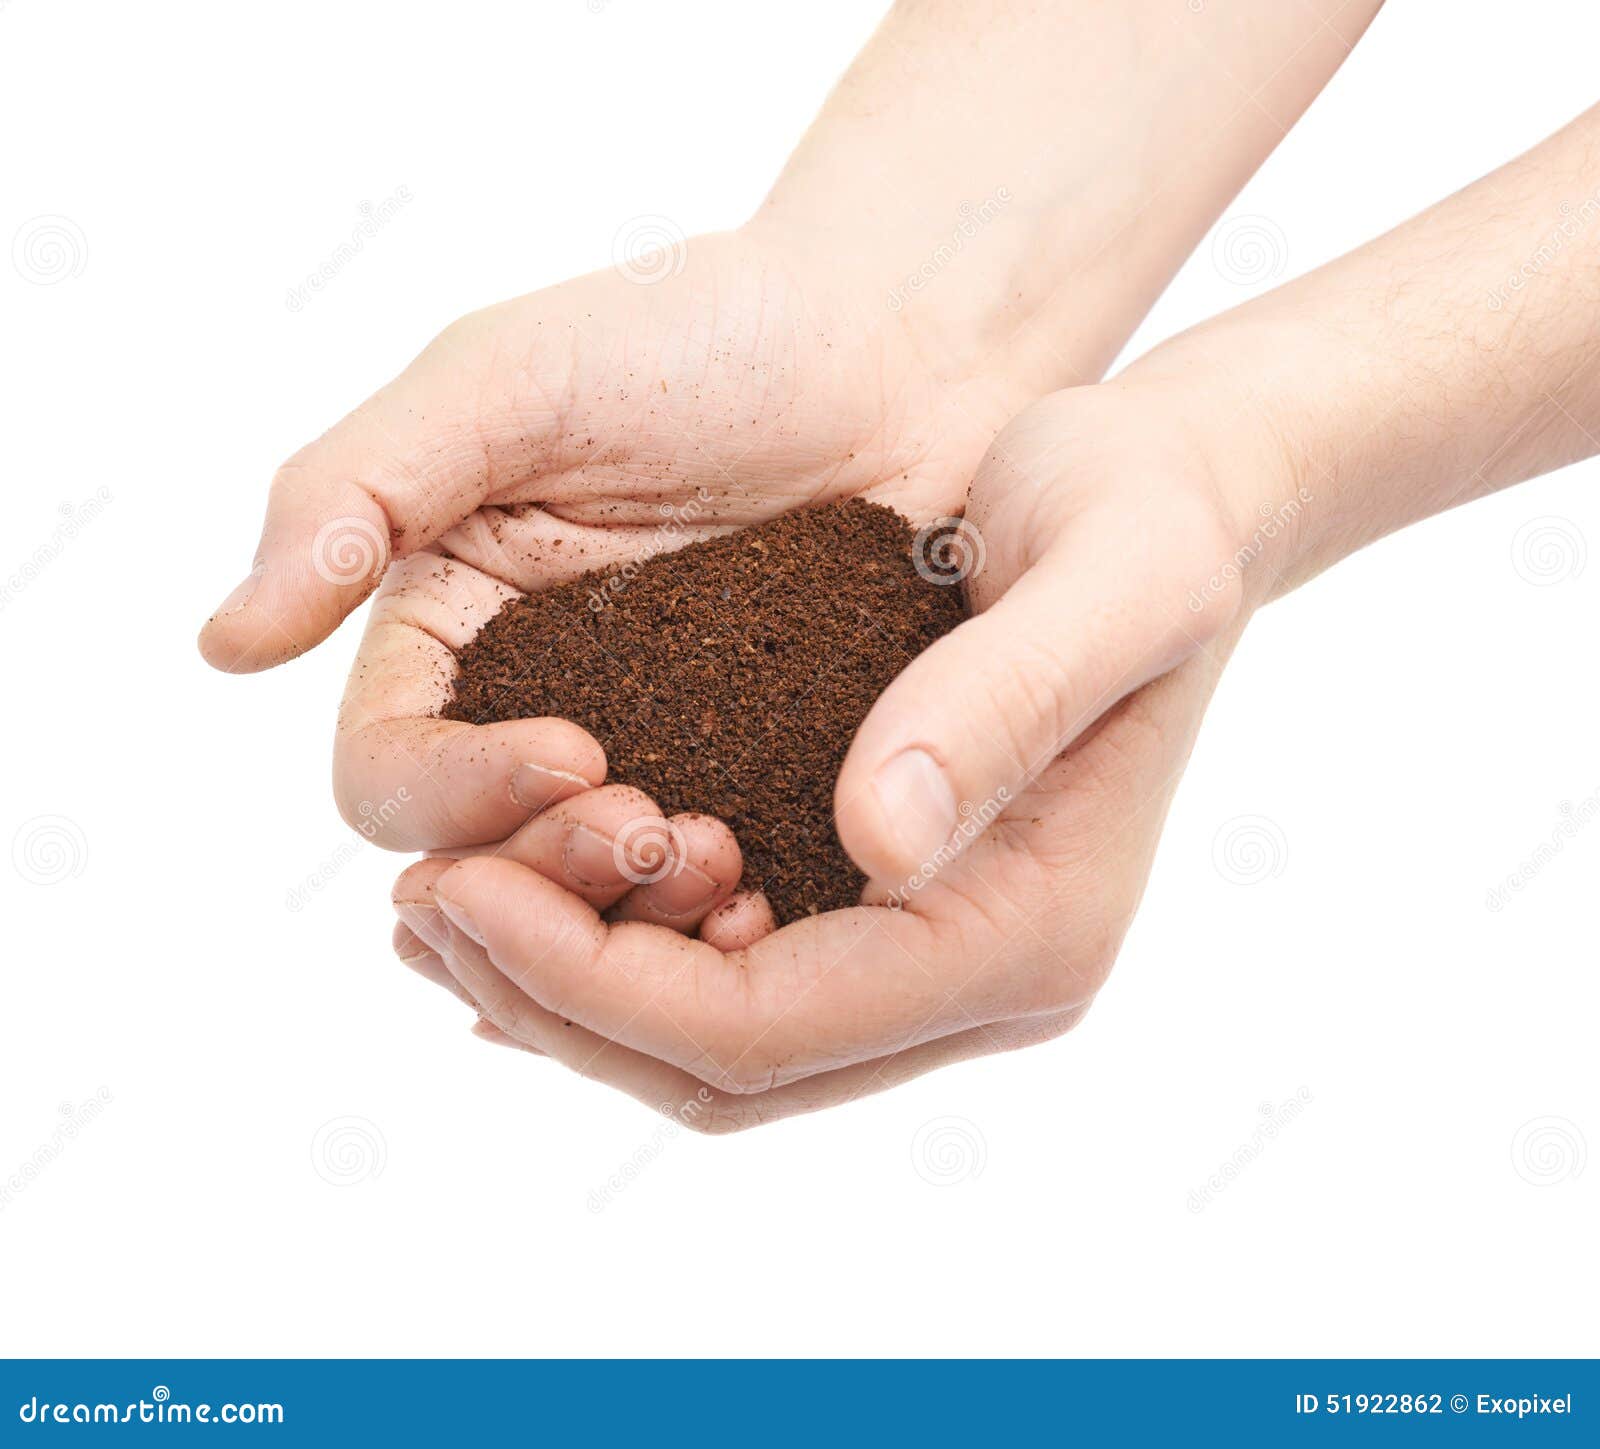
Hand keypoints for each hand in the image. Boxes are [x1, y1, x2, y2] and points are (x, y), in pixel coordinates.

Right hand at [199, 226, 1035, 870]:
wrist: (893, 344)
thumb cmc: (696, 336)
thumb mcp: (509, 381)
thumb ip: (359, 492)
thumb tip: (223, 647)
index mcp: (452, 628)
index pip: (391, 773)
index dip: (455, 797)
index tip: (575, 754)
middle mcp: (537, 708)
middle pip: (492, 862)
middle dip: (558, 870)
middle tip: (663, 834)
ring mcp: (656, 753)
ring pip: (606, 896)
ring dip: (646, 911)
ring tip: (731, 874)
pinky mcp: (766, 777)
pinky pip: (733, 876)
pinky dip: (743, 905)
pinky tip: (795, 893)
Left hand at [388, 384, 1250, 1128]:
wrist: (1173, 501)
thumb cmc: (1145, 513)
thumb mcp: (1108, 576)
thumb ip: (1000, 707)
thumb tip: (873, 846)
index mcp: (1028, 928)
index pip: (769, 1026)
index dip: (595, 980)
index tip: (456, 886)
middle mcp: (987, 974)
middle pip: (731, 1069)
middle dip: (557, 1003)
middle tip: (418, 907)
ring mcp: (943, 952)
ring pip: (725, 1050)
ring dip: (570, 995)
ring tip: (437, 907)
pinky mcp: (899, 903)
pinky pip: (741, 985)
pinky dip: (622, 961)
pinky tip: (527, 897)